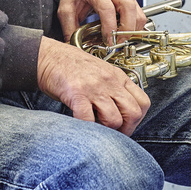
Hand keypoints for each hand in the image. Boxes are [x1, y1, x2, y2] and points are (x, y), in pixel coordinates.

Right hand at [36, 37, 150, 134]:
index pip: (142, 102)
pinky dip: (86, 128)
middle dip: (125, 130)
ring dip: (105, 130)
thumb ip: (113, 88)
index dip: (137, 119)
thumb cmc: (71, 65)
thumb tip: (122, 113)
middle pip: (133, 113)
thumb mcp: (101, 72)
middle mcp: (109, 82)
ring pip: (113, 120)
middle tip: (114, 133)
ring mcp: (94, 88)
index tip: (126, 125)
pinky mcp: (77, 94)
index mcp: (118, 77)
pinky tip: (81, 124)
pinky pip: (88, 119)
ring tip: (96, 127)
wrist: (48, 56)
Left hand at [58, 0, 147, 44]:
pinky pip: (139, 13)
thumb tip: (73, 47)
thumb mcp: (66, 9)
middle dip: (127, 28)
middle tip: (119, 42)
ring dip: (134, 28)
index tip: (108, 41)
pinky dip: (136, 25)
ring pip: (137, 10)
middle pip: (128, 6)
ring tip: (122, 40)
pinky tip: (126, 33)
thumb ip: (69, 28)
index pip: (107, 8)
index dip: (110, 26)